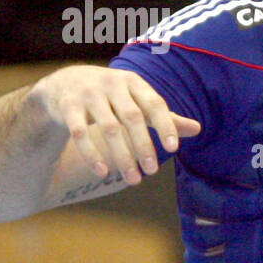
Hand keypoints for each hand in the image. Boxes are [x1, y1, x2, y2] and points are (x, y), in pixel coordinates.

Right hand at [29, 65, 200, 185]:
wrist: (63, 84)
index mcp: (133, 82)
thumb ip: (165, 116)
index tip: (174, 149)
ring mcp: (87, 94)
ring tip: (133, 179)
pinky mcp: (67, 107)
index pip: (154, 104)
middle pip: (132, 118)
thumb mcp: (138, 100)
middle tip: (152, 172)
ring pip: (108, 128)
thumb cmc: (111, 96)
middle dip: (144, 146)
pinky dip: (92, 154)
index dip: (165, 125)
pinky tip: (103, 173)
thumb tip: (198, 129)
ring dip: (122, 156)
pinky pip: (79, 133)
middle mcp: (111, 84)